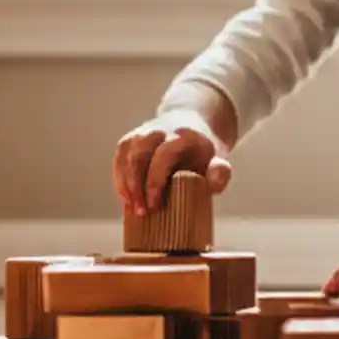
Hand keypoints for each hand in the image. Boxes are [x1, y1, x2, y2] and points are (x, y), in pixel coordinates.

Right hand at [113, 109, 231, 216]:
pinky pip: (120, 155)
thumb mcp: (217, 161)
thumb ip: (219, 172)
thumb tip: (213, 184)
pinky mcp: (133, 138)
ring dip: (125, 182)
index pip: (164, 154)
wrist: (194, 127)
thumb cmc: (203, 154)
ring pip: (126, 152)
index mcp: (184, 136)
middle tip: (141, 211)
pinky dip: (119, 176)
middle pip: (140, 153)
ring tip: (131, 208)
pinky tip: (124, 197)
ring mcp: (145, 132)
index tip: (155, 205)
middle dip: (137, 184)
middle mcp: (162, 130)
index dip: (156, 180)